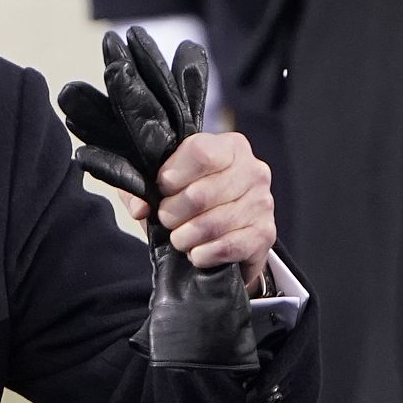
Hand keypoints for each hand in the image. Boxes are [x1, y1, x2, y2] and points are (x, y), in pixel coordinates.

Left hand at [58, 30, 269, 369]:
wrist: (226, 244)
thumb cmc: (190, 207)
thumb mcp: (159, 188)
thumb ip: (136, 182)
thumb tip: (139, 203)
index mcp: (228, 146)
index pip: (199, 150)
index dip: (172, 172)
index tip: (160, 186)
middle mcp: (252, 169)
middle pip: (203, 190)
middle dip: (175, 212)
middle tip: (167, 220)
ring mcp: (262, 202)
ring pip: (216, 220)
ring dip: (188, 236)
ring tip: (179, 240)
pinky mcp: (265, 235)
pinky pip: (233, 244)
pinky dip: (206, 253)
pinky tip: (196, 256)